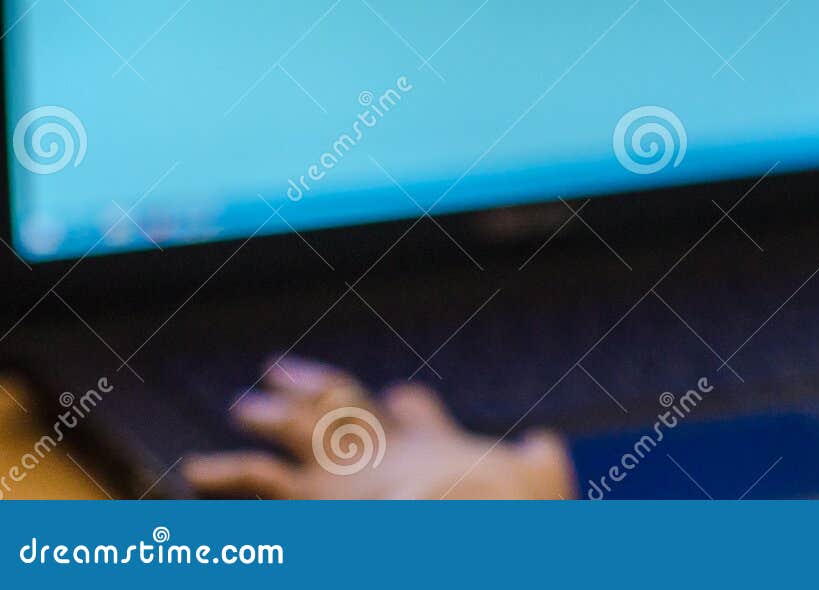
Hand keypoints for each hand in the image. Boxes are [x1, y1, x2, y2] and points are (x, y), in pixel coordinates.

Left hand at [182, 357, 573, 498]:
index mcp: (439, 447)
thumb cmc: (515, 510)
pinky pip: (262, 480)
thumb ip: (539, 459)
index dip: (405, 404)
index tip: (396, 394)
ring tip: (240, 412)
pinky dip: (230, 474)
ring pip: (296, 430)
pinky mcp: (321, 498)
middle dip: (313, 388)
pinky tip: (195, 472)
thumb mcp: (540, 479)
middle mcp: (389, 448)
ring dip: (268, 416)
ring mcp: (352, 470)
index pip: (416, 414)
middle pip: (344, 404)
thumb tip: (543, 441)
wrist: (487, 523)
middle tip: (279, 375)